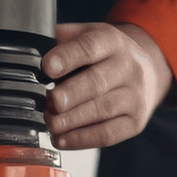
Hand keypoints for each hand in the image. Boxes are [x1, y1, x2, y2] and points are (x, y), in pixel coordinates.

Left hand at [42, 22, 173, 149]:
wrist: (146, 71)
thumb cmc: (102, 56)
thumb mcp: (83, 37)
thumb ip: (58, 42)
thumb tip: (29, 56)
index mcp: (110, 41)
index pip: (89, 47)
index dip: (67, 58)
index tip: (47, 68)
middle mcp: (128, 67)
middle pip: (97, 82)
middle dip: (70, 94)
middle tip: (51, 103)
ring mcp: (134, 96)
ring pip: (103, 110)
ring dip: (72, 120)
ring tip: (51, 123)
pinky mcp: (134, 122)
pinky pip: (108, 134)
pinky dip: (81, 139)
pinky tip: (61, 139)